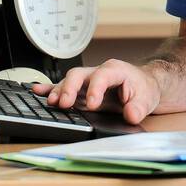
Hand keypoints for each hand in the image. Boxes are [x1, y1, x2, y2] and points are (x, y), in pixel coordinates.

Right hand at [29, 59, 159, 124]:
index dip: (95, 89)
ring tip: (51, 102)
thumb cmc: (144, 89)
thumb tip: (130, 115)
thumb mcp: (147, 99)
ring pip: (68, 81)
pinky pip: (63, 87)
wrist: (143, 86)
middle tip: (65, 103)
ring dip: (58, 91)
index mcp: (115, 70)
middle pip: (79, 74)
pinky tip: (38, 91)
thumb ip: (139, 107)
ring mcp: (87, 81)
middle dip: (70, 88)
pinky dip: (50, 89)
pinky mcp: (81, 90)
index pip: (102, 76)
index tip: (92, 104)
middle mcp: (97, 72)